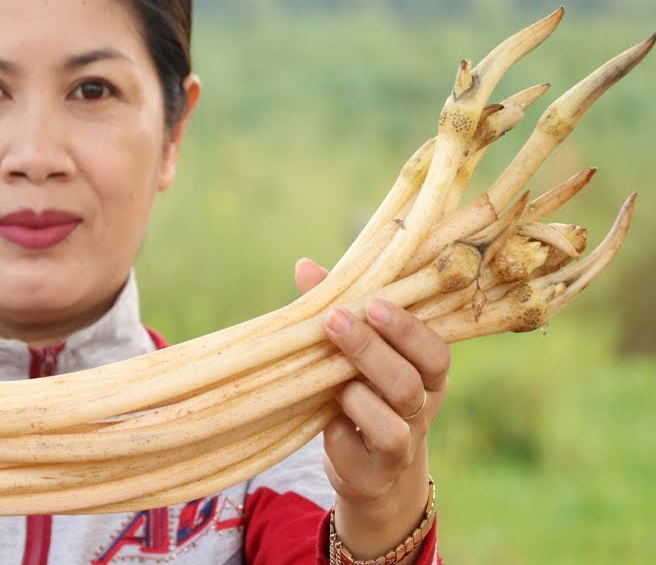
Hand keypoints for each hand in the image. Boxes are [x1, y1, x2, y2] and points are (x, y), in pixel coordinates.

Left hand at [295, 258, 448, 561]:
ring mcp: (402, 446)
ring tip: (333, 382)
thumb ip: (338, 310)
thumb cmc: (362, 391)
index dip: (409, 329)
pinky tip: (325, 421)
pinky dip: (339, 435)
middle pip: (410, 382)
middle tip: (335, 320)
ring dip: (358, 397)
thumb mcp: (355, 352)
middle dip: (372, 350)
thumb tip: (305, 266)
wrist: (369, 468)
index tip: (372, 303)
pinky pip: (358, 455)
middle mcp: (422, 409)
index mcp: (426, 374)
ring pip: (394, 423)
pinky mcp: (375, 474)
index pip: (436, 351)